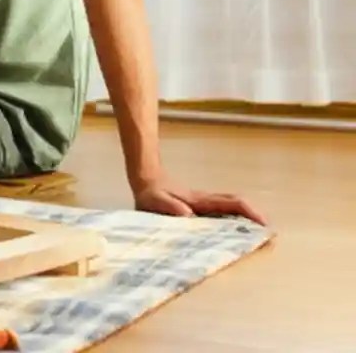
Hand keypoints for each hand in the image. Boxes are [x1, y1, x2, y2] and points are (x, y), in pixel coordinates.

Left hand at [133, 179, 266, 225]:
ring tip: (261, 237)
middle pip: (238, 204)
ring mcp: (206, 203)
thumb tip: (188, 215)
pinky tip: (238, 233)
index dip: (250, 212)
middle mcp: (208, 201)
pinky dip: (237, 219)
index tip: (264, 225)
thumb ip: (169, 206)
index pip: (232, 203)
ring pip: (233, 207)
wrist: (147, 180)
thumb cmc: (151, 194)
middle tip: (271, 235)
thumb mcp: (156, 200)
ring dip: (248, 219)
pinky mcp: (202, 207)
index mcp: (201, 200)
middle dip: (256, 216)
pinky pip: (224, 212)